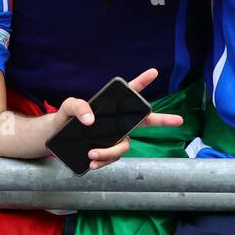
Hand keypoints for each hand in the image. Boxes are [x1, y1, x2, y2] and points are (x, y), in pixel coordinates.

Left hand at [52, 68, 184, 170]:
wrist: (55, 138)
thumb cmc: (64, 118)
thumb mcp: (67, 108)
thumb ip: (77, 107)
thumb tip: (91, 120)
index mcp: (111, 106)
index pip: (130, 92)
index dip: (142, 82)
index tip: (153, 71)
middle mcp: (117, 122)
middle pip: (144, 121)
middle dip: (163, 120)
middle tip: (179, 120)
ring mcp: (114, 137)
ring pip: (124, 146)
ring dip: (110, 152)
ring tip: (92, 154)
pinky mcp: (107, 152)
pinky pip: (112, 158)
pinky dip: (103, 162)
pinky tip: (93, 163)